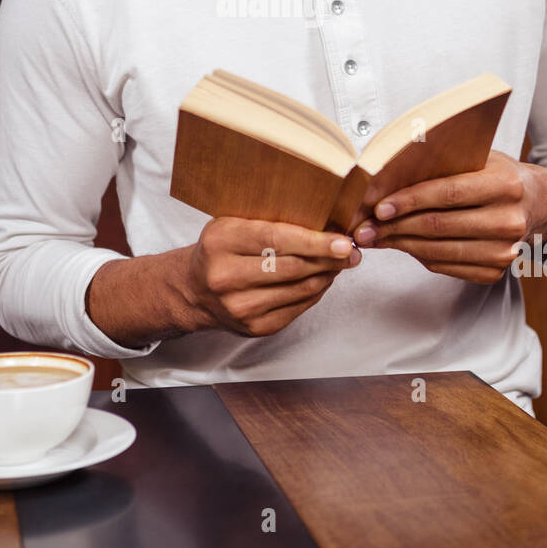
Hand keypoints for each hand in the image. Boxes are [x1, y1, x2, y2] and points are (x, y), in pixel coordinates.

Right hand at [184, 216, 360, 335]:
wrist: (194, 291)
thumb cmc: (222, 249)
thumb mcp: (233, 222)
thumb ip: (268, 218)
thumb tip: (324, 219)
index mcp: (220, 241)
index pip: (276, 240)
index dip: (314, 241)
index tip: (343, 240)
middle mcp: (226, 277)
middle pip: (293, 267)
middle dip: (329, 258)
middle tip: (352, 250)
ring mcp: (240, 307)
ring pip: (300, 289)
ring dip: (327, 274)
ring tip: (342, 262)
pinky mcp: (255, 328)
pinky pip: (298, 307)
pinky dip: (316, 291)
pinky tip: (322, 278)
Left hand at [352, 150, 546, 283]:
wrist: (538, 204)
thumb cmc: (497, 175)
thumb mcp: (479, 158)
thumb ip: (442, 164)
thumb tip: (385, 174)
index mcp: (506, 184)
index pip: (449, 194)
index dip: (410, 201)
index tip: (378, 207)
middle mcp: (509, 220)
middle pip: (439, 226)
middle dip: (394, 227)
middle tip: (362, 228)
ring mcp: (506, 251)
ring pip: (439, 251)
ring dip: (399, 245)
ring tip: (372, 238)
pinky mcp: (497, 271)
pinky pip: (446, 266)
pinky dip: (417, 256)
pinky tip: (399, 245)